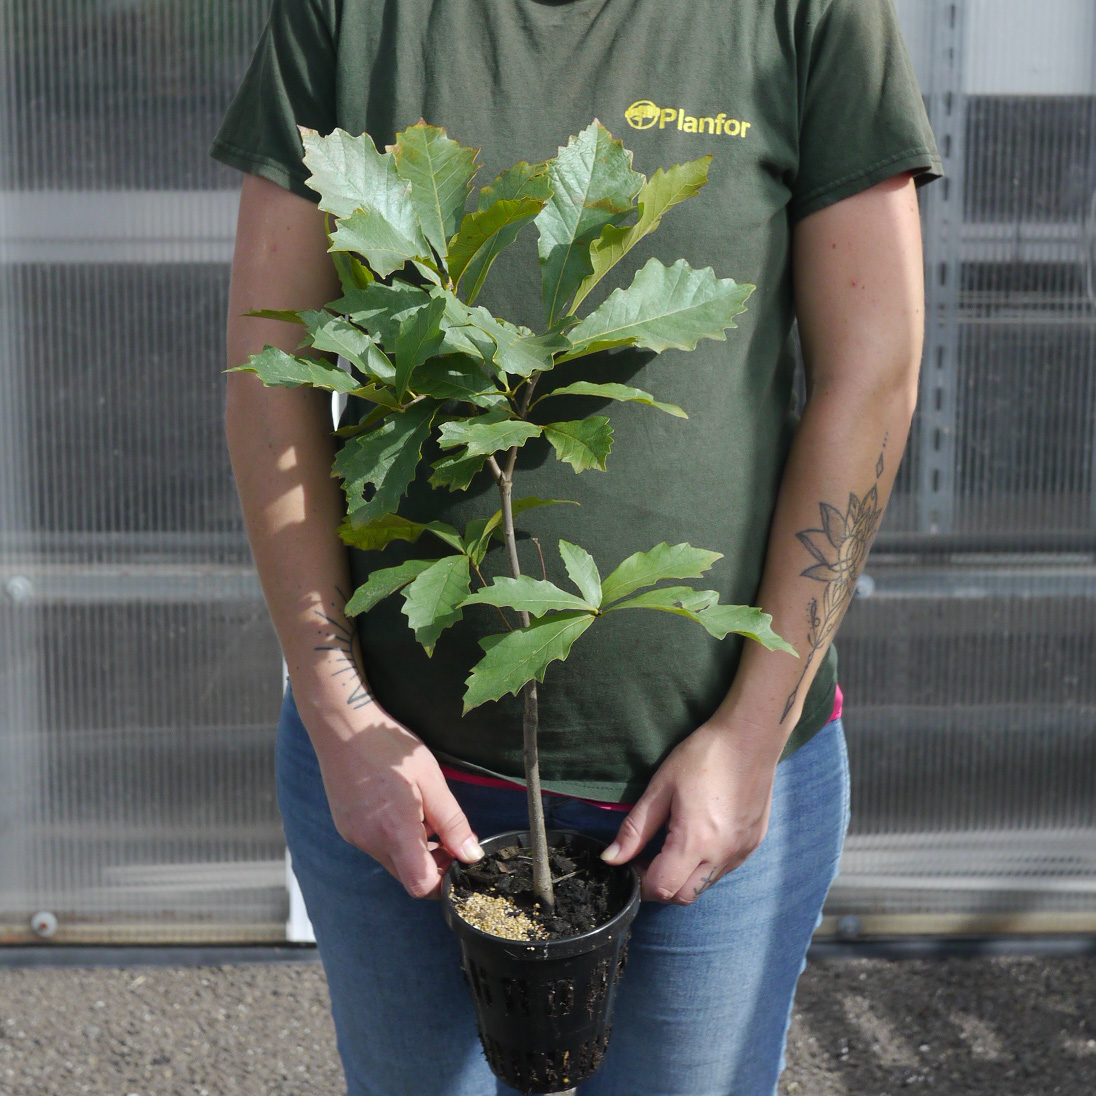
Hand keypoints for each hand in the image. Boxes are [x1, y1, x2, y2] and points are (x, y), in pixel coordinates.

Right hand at [307, 702, 483, 899]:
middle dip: (433, 864)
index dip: (444, 882)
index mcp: (395, 832)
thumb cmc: (389, 748)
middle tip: (448, 835)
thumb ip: (452, 822)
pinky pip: (376, 845)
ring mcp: (354, 836)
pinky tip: (400, 807)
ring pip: (392, 860)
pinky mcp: (346, 827)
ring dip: (413, 849)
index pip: (421, 885)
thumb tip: (471, 854)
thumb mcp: (431, 780)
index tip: (459, 861)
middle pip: (407, 876)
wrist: (342, 727)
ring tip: (424, 814)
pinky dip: (394, 837)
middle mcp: (370, 842)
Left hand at [601, 720, 781, 903]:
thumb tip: (611, 859)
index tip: (631, 861)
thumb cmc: (702, 757)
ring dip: (684, 877)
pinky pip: (724, 870)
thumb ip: (635, 829)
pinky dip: (706, 866)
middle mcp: (722, 856)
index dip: (640, 881)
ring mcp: (741, 852)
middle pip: (683, 896)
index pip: (661, 888)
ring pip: (705, 886)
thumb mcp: (660, 788)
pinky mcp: (753, 845)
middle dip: (661, 885)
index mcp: (695, 842)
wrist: (750, 738)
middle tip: (648, 857)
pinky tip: (700, 836)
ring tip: (674, 844)